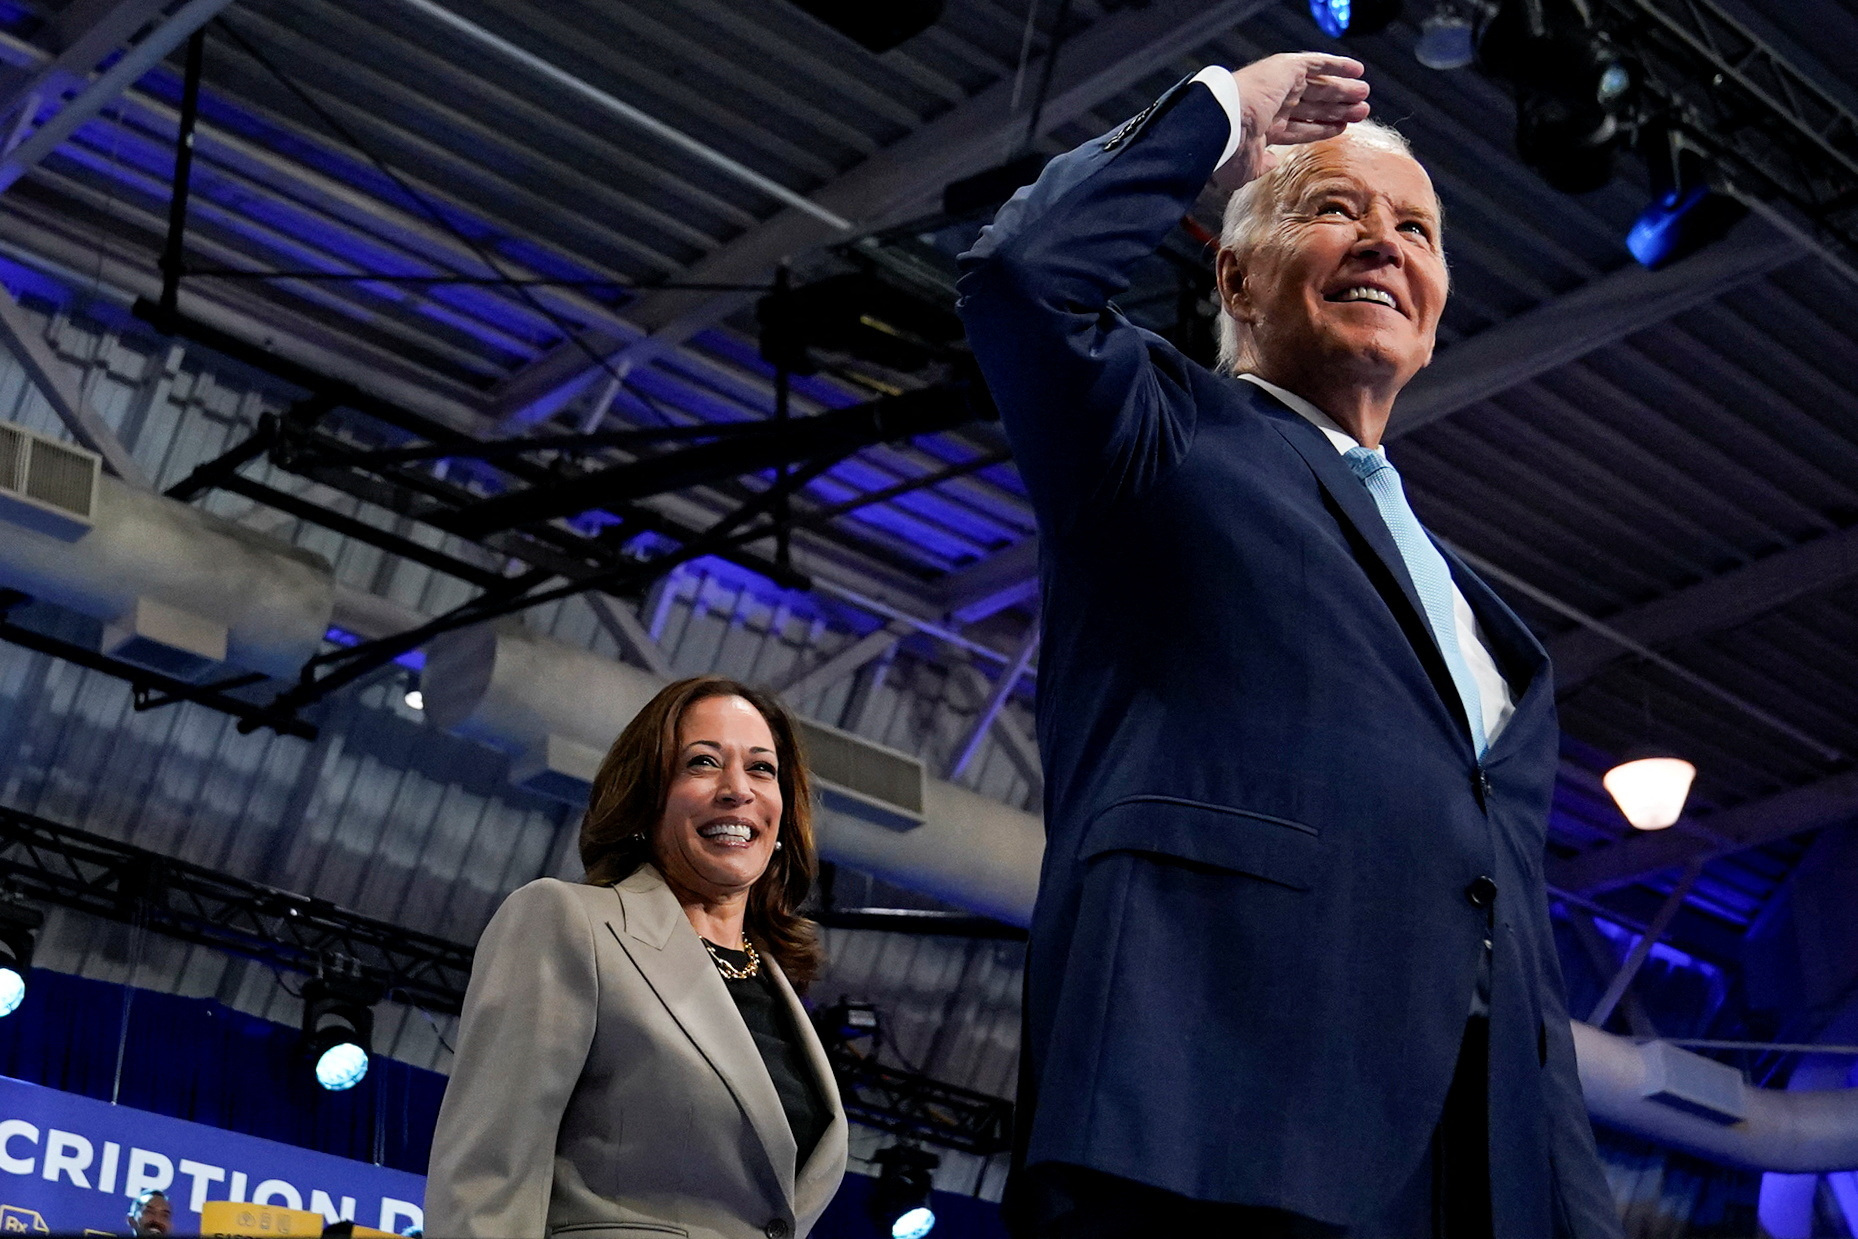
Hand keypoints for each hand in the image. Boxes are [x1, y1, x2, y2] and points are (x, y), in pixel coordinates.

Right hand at [1221, 53, 1370, 188]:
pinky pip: (1317, 64)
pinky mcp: (1287, 68)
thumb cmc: (1231, 151)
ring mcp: (1280, 85)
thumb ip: (1263, 166)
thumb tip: (1273, 162)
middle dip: (1337, 109)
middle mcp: (1273, 105)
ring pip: (1319, 87)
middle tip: (1361, 111)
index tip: (1341, 128)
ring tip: (1364, 95)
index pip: (1300, 128)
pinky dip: (1337, 65)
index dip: (1322, 128)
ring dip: (1342, 90)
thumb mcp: (1247, 170)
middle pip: (1314, 107)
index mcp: (1264, 128)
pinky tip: (1357, 70)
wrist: (1224, 124)